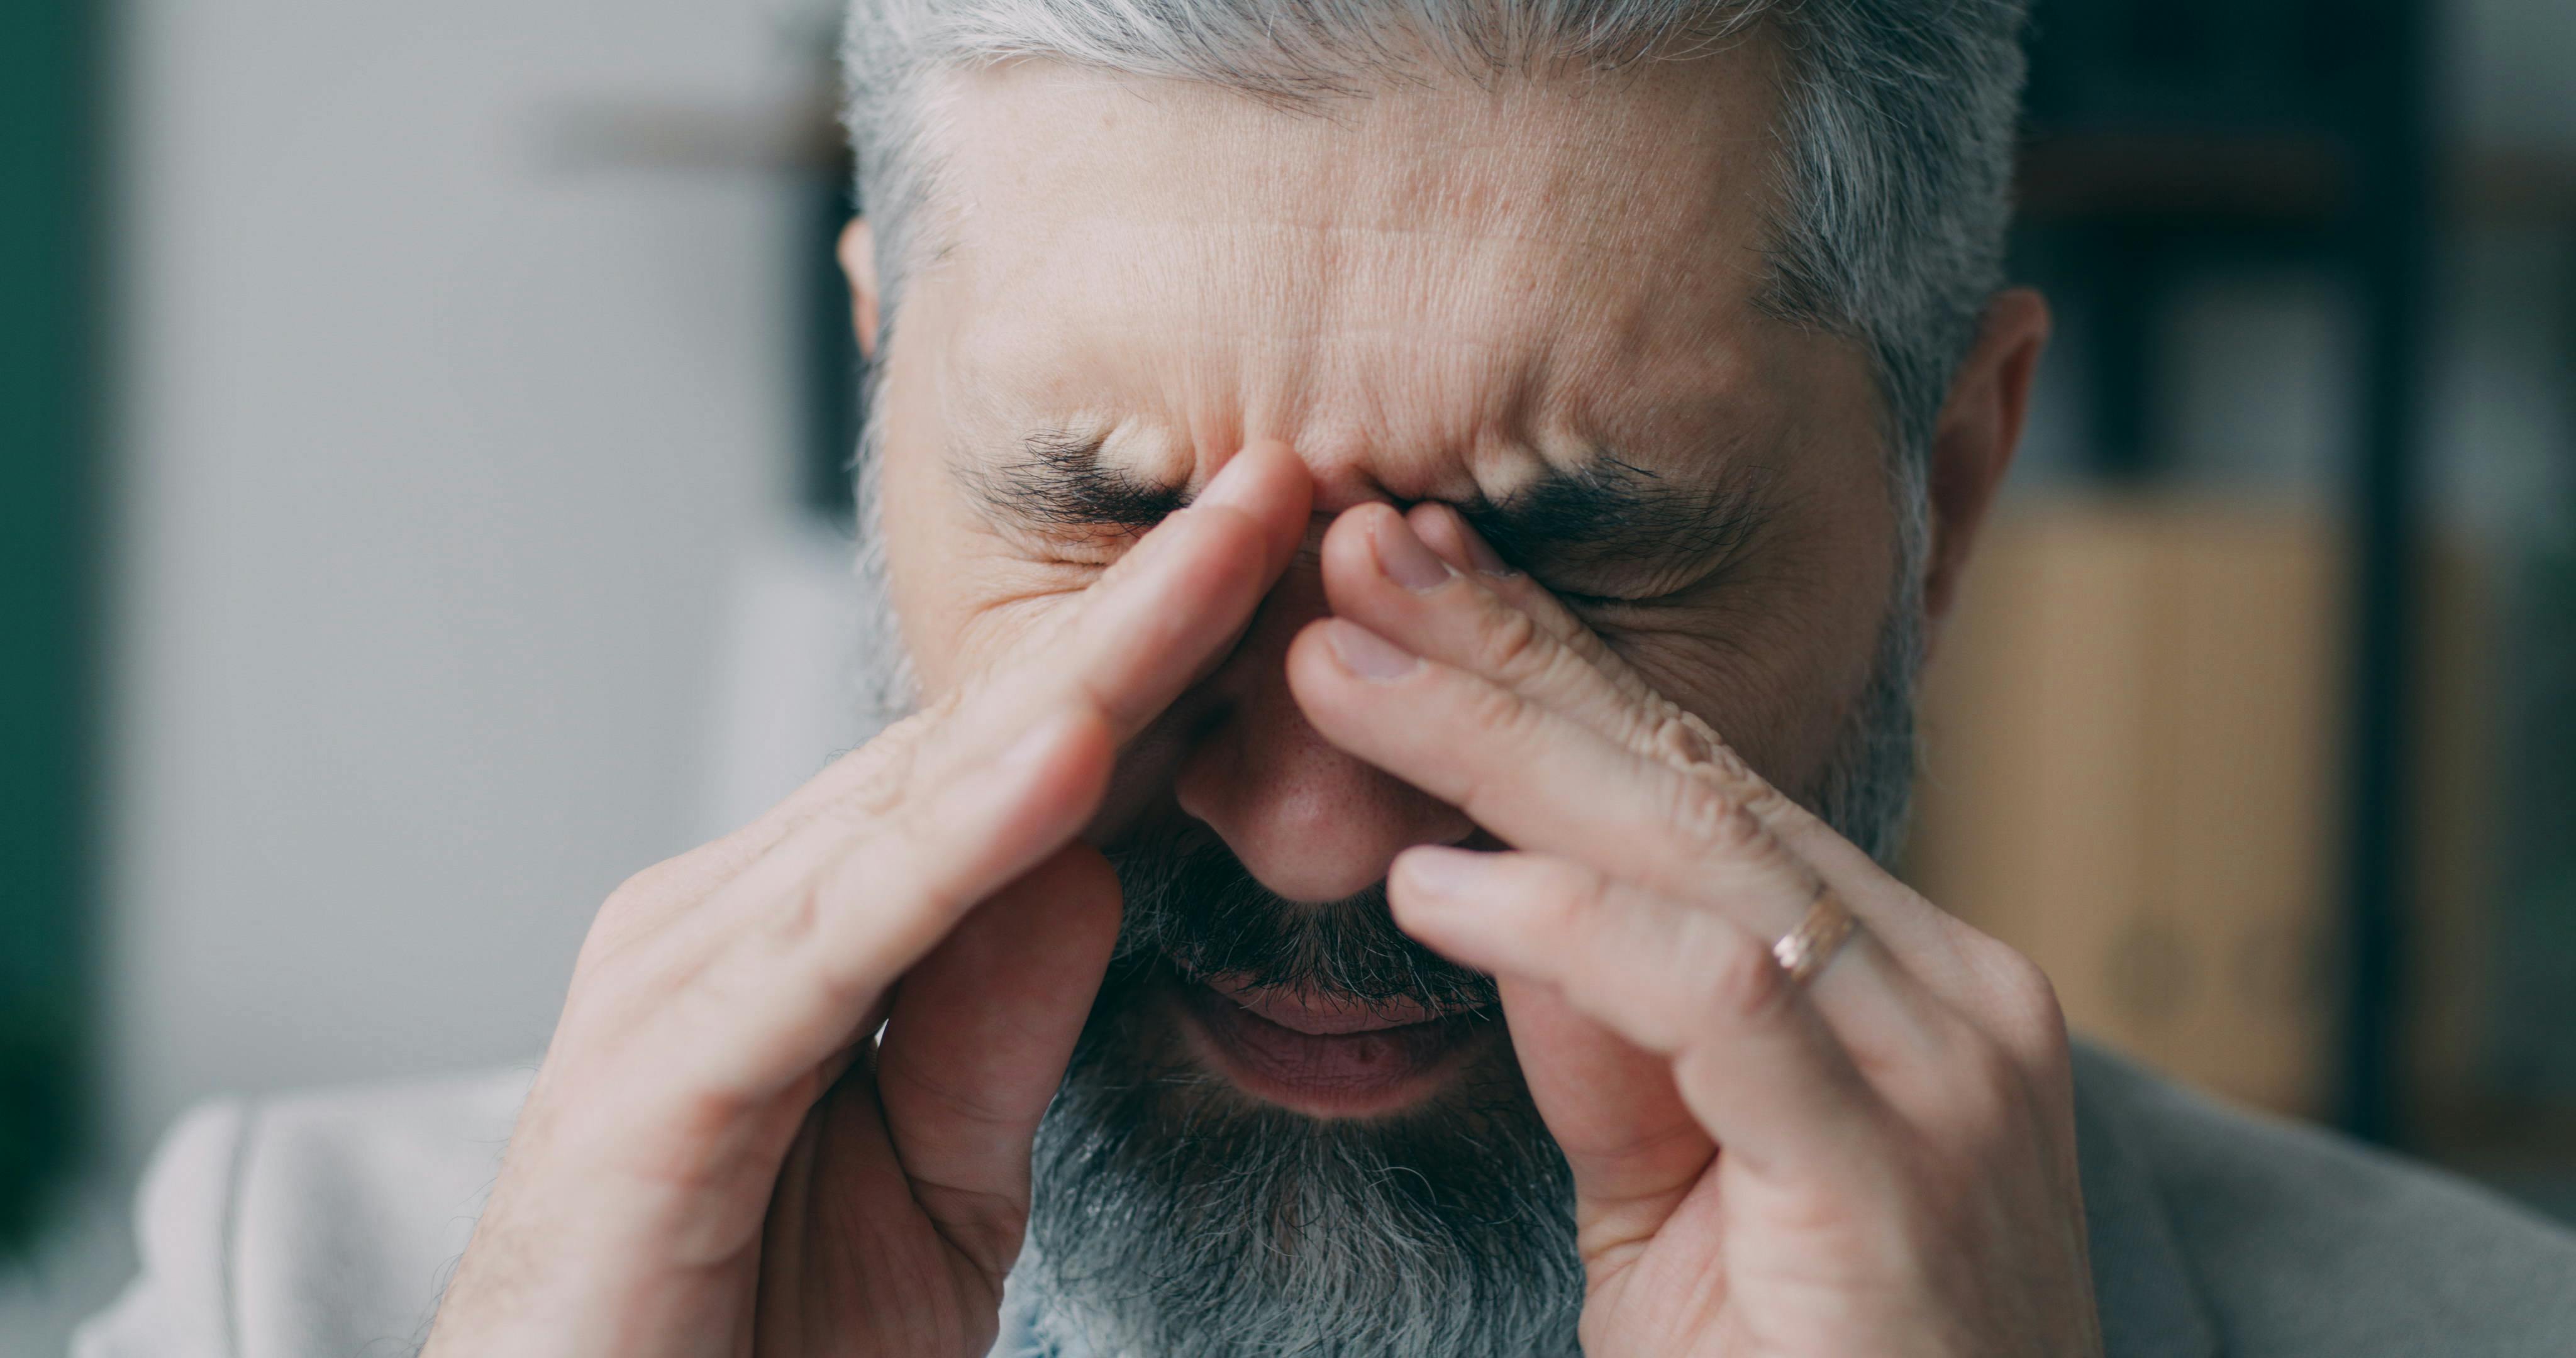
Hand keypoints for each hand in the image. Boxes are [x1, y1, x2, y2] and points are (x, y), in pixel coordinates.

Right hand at [423, 446, 1312, 1357]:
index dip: (1160, 668)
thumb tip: (1096, 863)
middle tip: (1290, 482)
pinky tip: (1072, 764)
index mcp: (809, 928)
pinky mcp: (666, 1068)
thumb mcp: (941, 1175)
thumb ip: (1003, 1023)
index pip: (1011, 768)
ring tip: (1231, 555)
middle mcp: (739, 910)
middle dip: (1148, 614)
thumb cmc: (747, 1338)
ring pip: (925, 800)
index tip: (1298, 574)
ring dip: (1096, 674)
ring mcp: (689, 971)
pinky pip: (844, 939)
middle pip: (980, 739)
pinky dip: (960, 847)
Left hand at [1287, 503, 2102, 1357]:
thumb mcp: (1684, 1194)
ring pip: (1699, 852)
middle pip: (1693, 780)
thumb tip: (1493, 884)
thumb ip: (1614, 1045)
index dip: (1548, 676)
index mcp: (1903, 980)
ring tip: (1341, 664)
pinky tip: (1428, 881)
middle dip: (1508, 655)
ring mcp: (1945, 1074)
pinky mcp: (1901, 1175)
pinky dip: (1563, 926)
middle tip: (1356, 544)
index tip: (1409, 591)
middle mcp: (1948, 993)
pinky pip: (1715, 1000)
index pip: (1701, 791)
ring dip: (1498, 745)